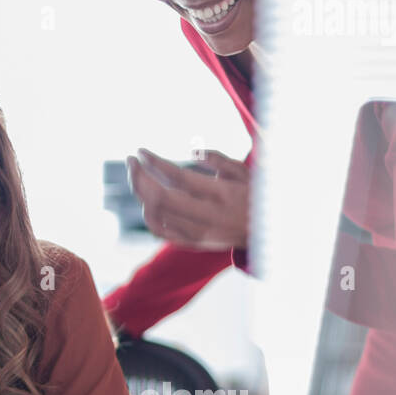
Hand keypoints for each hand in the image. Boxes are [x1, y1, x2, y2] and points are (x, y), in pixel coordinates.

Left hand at [126, 148, 249, 250]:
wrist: (264, 233)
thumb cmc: (253, 195)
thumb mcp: (243, 171)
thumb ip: (217, 159)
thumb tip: (192, 151)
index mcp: (221, 194)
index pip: (178, 177)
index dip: (155, 162)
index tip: (141, 151)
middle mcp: (207, 216)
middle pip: (160, 197)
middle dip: (139, 177)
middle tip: (131, 160)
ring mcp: (197, 233)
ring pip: (155, 215)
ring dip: (140, 193)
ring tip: (136, 174)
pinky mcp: (192, 243)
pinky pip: (159, 230)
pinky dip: (148, 213)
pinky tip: (145, 197)